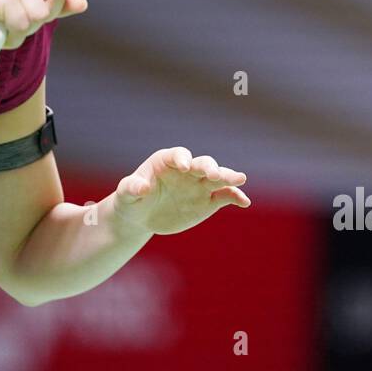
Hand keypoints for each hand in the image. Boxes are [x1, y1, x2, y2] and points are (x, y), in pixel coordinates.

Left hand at [113, 146, 250, 236]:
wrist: (141, 216)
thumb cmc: (131, 199)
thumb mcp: (126, 194)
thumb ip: (133, 187)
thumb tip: (143, 187)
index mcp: (167, 161)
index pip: (178, 154)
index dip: (182, 159)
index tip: (184, 167)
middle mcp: (187, 170)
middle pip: (203, 163)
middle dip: (209, 167)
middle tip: (214, 175)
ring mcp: (199, 185)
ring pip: (218, 177)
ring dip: (229, 177)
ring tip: (240, 179)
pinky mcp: (208, 201)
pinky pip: (225, 196)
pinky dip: (236, 197)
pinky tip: (244, 202)